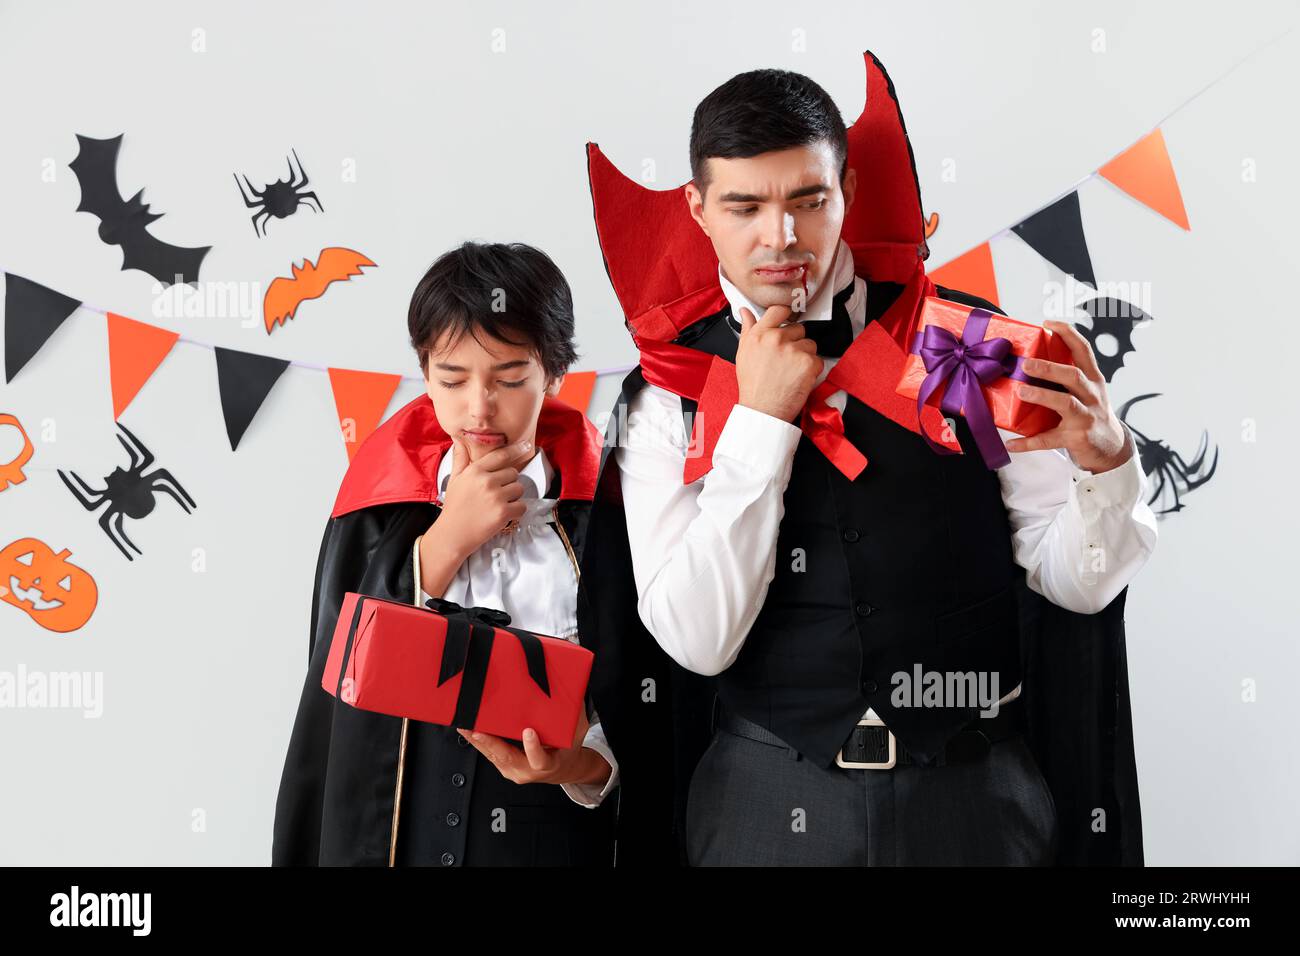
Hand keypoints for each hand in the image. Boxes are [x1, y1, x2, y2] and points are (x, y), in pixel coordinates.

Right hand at [425, 435, 533, 560]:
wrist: (453, 534)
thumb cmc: (454, 507)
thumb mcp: (454, 479)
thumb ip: (460, 458)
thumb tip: (459, 439)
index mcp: (475, 471)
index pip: (501, 455)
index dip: (516, 449)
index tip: (526, 446)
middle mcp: (486, 481)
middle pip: (513, 473)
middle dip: (508, 482)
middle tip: (496, 494)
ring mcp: (496, 497)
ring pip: (519, 489)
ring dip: (513, 497)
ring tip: (498, 504)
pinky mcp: (503, 513)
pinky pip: (522, 506)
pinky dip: (517, 511)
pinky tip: (504, 514)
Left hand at [456, 726, 611, 787]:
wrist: (563, 769)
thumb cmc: (568, 748)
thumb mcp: (576, 733)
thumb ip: (574, 715)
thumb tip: (572, 689)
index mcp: (549, 764)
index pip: (540, 760)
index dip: (533, 747)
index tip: (529, 731)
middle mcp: (528, 771)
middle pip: (506, 758)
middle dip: (489, 742)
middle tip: (475, 729)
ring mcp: (513, 771)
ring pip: (493, 756)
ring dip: (477, 741)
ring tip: (464, 726)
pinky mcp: (504, 767)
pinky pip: (490, 755)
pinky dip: (478, 742)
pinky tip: (468, 731)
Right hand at [735, 304, 822, 421]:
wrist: (763, 410)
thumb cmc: (753, 385)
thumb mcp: (743, 353)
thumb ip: (747, 328)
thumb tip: (745, 312)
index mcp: (759, 334)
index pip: (779, 310)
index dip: (787, 315)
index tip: (788, 323)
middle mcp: (775, 338)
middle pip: (799, 329)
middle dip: (796, 343)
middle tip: (785, 360)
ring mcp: (793, 350)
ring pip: (810, 344)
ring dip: (805, 356)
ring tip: (791, 371)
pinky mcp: (808, 362)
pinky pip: (818, 360)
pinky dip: (812, 370)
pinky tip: (798, 379)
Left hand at [1003, 319, 1133, 473]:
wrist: (1111, 448)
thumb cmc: (1091, 414)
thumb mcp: (1086, 392)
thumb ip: (1065, 378)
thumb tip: (1028, 363)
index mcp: (1092, 380)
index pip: (1084, 351)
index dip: (1068, 334)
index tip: (1049, 323)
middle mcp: (1092, 396)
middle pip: (1074, 376)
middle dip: (1050, 368)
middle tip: (1026, 363)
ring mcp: (1086, 418)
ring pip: (1065, 404)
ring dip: (1042, 396)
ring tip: (1021, 391)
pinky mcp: (1077, 439)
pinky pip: (1049, 439)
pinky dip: (1028, 441)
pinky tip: (1012, 443)